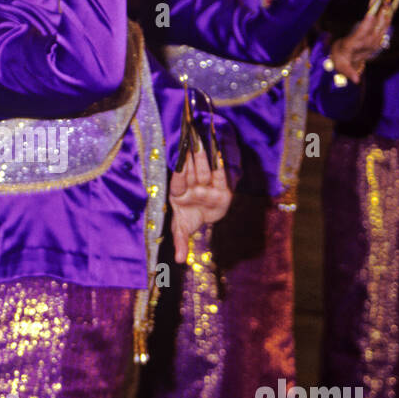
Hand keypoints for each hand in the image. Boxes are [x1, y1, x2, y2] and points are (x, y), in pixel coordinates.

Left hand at [168, 140, 230, 264]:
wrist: (205, 217)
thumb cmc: (189, 219)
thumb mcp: (183, 231)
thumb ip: (181, 242)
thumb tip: (179, 260)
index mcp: (178, 195)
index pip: (178, 181)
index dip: (180, 170)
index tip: (180, 159)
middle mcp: (191, 187)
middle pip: (193, 171)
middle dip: (193, 156)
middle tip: (192, 138)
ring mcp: (204, 185)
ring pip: (204, 168)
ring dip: (204, 154)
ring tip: (203, 137)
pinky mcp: (220, 187)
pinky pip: (220, 173)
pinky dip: (220, 162)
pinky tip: (220, 148)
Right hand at [329, 0, 392, 83]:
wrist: (348, 62)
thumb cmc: (340, 60)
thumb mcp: (340, 66)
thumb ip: (349, 72)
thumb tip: (356, 81)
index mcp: (358, 45)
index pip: (364, 32)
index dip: (369, 21)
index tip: (372, 10)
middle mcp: (370, 42)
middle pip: (377, 24)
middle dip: (382, 11)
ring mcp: (376, 38)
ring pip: (383, 22)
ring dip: (386, 9)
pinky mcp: (379, 35)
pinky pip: (384, 22)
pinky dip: (386, 12)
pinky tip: (386, 1)